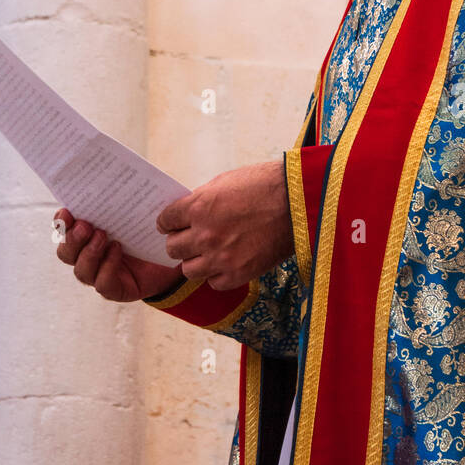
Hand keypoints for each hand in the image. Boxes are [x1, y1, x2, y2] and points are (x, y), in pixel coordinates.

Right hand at [53, 208, 182, 301]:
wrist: (174, 252)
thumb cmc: (150, 226)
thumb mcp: (135, 207)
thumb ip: (121, 195)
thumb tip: (114, 168)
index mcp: (88, 234)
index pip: (64, 230)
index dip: (61, 222)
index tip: (66, 211)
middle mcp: (89, 255)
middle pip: (65, 253)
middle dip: (72, 239)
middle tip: (86, 225)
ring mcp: (100, 274)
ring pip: (81, 271)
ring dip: (89, 254)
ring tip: (104, 237)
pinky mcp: (115, 289)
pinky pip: (102, 284)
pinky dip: (107, 268)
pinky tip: (117, 252)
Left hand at [156, 160, 293, 291]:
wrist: (298, 202)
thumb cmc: (264, 185)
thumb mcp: (225, 182)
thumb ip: (202, 199)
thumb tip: (188, 212)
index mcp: (198, 207)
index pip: (165, 221)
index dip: (167, 222)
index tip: (171, 224)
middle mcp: (205, 235)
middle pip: (172, 248)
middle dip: (179, 242)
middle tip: (189, 239)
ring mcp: (221, 257)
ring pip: (188, 270)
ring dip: (195, 261)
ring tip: (207, 253)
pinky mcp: (239, 274)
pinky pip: (213, 283)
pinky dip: (217, 275)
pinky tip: (226, 263)